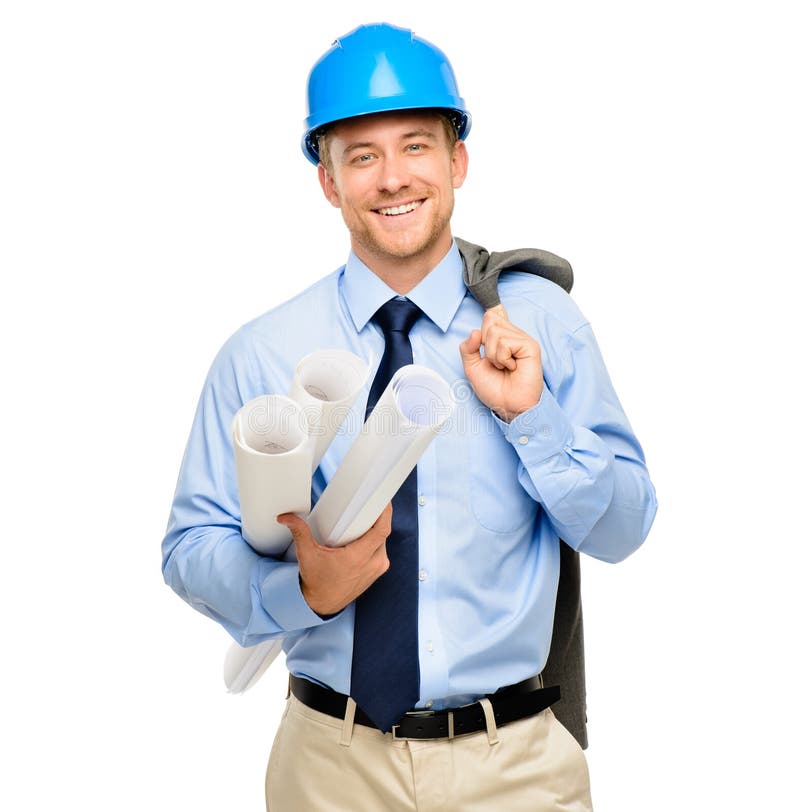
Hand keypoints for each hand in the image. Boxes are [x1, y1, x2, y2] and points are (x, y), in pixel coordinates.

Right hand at [277, 504, 392, 616]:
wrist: (321, 604)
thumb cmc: (316, 580)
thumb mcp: (307, 554)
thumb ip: (299, 531)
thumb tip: (286, 517)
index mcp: (359, 558)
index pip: (381, 530)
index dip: (385, 512)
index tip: (382, 499)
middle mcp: (373, 564)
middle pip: (383, 532)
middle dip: (376, 517)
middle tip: (366, 504)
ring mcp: (377, 568)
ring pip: (383, 540)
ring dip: (375, 528)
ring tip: (364, 517)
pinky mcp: (377, 571)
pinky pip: (381, 549)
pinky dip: (375, 540)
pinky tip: (366, 532)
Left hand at [459, 306, 543, 422]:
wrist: (508, 406)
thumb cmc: (495, 390)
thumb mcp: (472, 367)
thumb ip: (468, 348)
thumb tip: (474, 331)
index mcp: (502, 338)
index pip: (492, 314)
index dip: (487, 318)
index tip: (483, 334)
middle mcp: (513, 336)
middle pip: (490, 320)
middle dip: (485, 344)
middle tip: (495, 362)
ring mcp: (522, 339)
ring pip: (495, 330)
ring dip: (493, 355)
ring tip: (503, 367)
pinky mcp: (530, 346)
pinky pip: (505, 342)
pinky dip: (502, 358)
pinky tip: (512, 367)